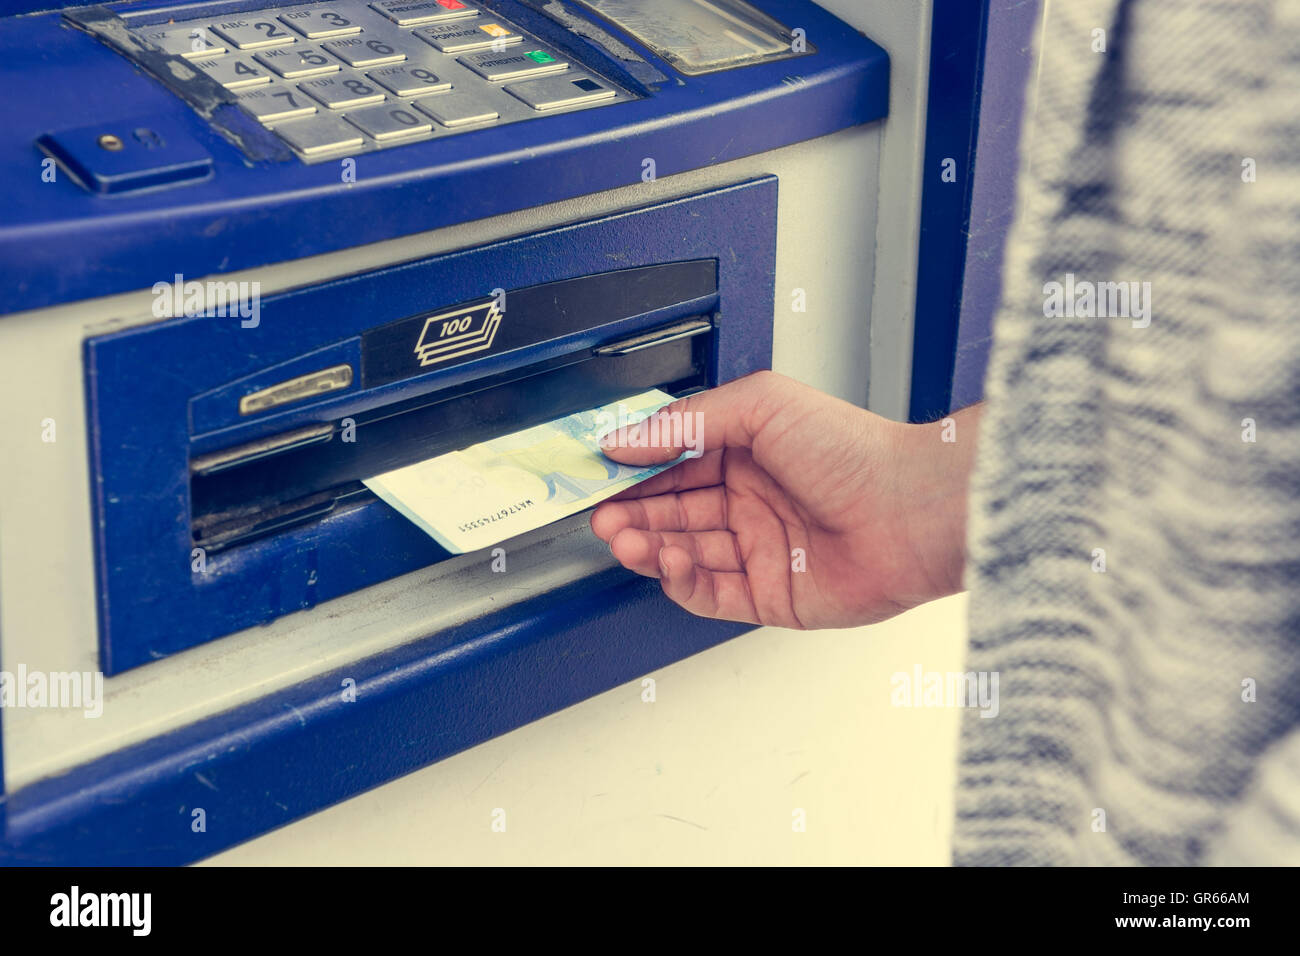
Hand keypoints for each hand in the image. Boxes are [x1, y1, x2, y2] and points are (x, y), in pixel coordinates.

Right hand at [590, 371, 980, 628]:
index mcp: (749, 455)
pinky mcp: (771, 596)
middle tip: (601, 516)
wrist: (910, 510)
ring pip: (686, 554)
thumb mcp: (760, 406)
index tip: (599, 477)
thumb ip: (686, 422)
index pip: (675, 467)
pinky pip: (711, 594)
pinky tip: (666, 562)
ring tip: (623, 538)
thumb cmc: (854, 451)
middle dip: (633, 515)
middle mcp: (753, 503)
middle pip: (674, 514)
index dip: (635, 474)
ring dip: (649, 547)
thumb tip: (626, 438)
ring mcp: (761, 551)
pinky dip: (681, 581)